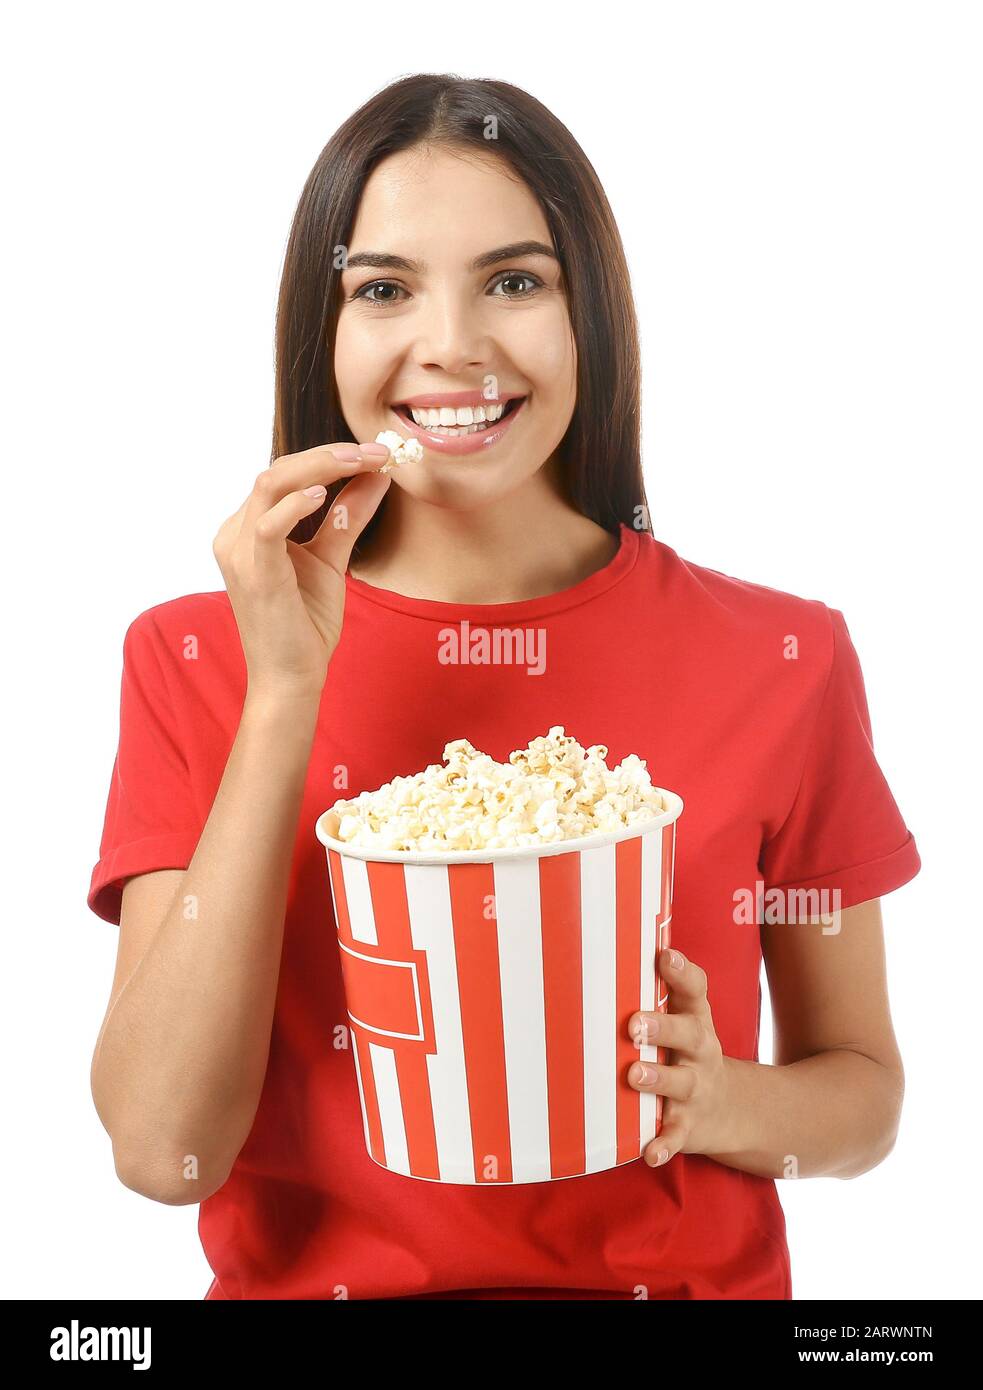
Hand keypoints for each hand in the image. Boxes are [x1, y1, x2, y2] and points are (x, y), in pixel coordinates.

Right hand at [212, 440, 391, 700]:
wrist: (291, 678)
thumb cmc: (306, 624)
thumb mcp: (332, 560)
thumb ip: (348, 516)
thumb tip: (378, 476)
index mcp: (250, 528)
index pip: (286, 475)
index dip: (330, 456)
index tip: (378, 452)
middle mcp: (235, 533)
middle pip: (278, 470)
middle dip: (331, 454)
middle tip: (378, 450)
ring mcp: (239, 551)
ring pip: (271, 484)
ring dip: (320, 466)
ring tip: (362, 461)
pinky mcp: (253, 572)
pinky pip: (268, 525)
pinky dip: (296, 504)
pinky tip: (325, 494)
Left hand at [627, 948, 731, 1167]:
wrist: (733, 1110)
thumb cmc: (687, 1051)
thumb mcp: (683, 1019)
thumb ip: (658, 991)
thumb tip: (612, 944)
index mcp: (695, 1020)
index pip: (695, 991)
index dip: (682, 972)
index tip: (665, 955)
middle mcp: (700, 1052)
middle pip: (688, 1034)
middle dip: (663, 1027)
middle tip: (635, 1023)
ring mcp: (696, 1090)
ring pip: (680, 1084)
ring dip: (658, 1079)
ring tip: (633, 1075)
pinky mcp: (689, 1127)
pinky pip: (676, 1136)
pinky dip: (664, 1145)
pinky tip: (650, 1152)